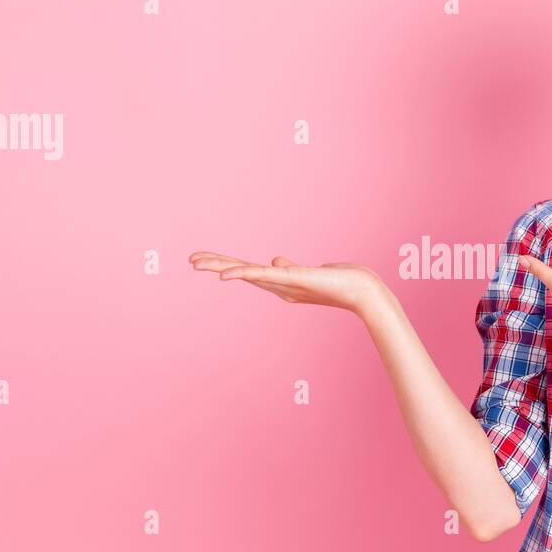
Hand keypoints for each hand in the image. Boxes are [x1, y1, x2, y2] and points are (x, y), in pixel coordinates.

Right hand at [189, 251, 383, 315]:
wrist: (362, 292)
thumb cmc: (340, 282)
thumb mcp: (310, 272)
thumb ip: (289, 268)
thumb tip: (274, 260)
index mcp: (280, 283)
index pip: (247, 271)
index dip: (225, 264)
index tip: (203, 259)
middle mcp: (278, 287)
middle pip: (241, 273)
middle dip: (215, 265)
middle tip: (190, 260)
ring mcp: (284, 284)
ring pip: (246, 274)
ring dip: (221, 267)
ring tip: (197, 263)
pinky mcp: (293, 279)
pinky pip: (263, 276)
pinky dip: (243, 274)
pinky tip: (225, 274)